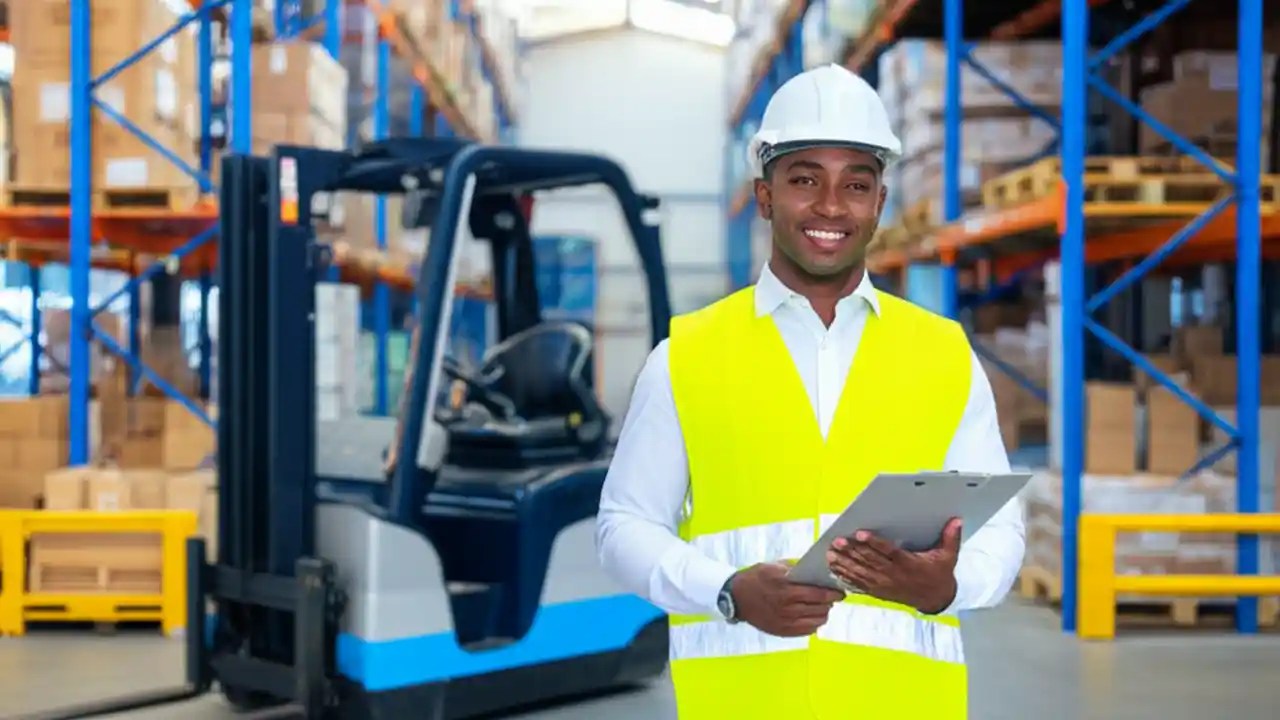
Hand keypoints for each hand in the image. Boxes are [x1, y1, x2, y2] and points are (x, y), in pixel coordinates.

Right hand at [730, 562, 845, 636]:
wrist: (736, 597)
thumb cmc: (756, 578)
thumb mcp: (775, 566)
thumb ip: (797, 569)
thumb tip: (818, 571)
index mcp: (786, 587)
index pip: (820, 593)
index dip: (834, 593)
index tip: (840, 590)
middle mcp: (787, 606)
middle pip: (822, 607)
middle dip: (830, 602)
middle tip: (831, 597)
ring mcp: (785, 621)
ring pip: (818, 620)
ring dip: (823, 613)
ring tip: (821, 606)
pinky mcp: (783, 631)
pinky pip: (808, 630)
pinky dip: (814, 623)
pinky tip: (811, 616)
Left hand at [825, 517, 961, 613]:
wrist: (935, 599)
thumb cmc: (939, 574)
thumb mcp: (948, 556)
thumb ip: (950, 538)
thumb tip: (957, 520)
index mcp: (909, 564)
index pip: (889, 552)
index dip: (874, 543)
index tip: (860, 534)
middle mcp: (894, 575)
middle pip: (870, 562)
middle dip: (853, 551)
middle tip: (838, 541)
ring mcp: (885, 585)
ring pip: (861, 573)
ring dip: (845, 564)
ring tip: (831, 554)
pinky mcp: (878, 591)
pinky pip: (859, 584)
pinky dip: (845, 577)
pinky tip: (833, 570)